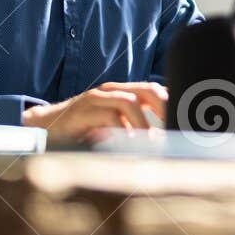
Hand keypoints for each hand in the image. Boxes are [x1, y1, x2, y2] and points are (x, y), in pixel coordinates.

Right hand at [23, 83, 164, 144]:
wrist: (46, 127)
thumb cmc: (85, 130)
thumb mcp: (115, 129)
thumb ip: (136, 131)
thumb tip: (165, 144)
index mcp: (125, 93)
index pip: (157, 91)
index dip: (174, 103)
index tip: (187, 122)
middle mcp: (114, 91)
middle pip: (148, 90)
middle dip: (165, 108)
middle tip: (174, 129)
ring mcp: (98, 98)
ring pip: (130, 101)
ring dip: (144, 122)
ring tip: (151, 141)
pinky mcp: (84, 110)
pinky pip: (108, 116)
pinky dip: (121, 130)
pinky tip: (128, 143)